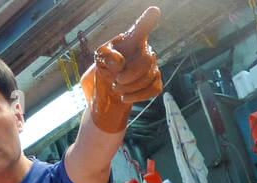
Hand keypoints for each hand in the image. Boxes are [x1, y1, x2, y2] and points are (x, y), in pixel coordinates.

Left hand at [81, 6, 161, 133]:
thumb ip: (107, 55)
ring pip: (148, 78)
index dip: (147, 20)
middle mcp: (146, 51)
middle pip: (146, 61)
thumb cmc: (106, 66)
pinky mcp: (156, 82)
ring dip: (129, 88)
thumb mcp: (100, 57)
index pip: (141, 28)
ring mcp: (153, 67)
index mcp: (132, 40)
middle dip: (130, 75)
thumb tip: (120, 63)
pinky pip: (153, 90)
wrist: (110, 87)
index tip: (154, 11)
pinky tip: (125, 97)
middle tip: (116, 81)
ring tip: (117, 89)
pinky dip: (137, 96)